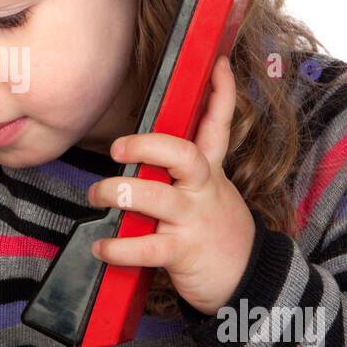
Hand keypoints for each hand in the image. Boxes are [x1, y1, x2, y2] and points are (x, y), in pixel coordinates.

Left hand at [85, 55, 256, 314]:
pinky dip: (118, 247)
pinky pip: (145, 247)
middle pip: (182, 154)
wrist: (249, 282)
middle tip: (118, 147)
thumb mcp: (211, 196)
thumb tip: (141, 155)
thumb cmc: (217, 234)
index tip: (217, 64)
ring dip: (118, 193)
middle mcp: (203, 191)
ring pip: (156, 197)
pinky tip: (102, 246)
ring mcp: (193, 220)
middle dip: (147, 144)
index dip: (221, 94)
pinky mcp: (183, 251)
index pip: (218, 127)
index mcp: (209, 174)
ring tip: (97, 194)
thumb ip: (181, 175)